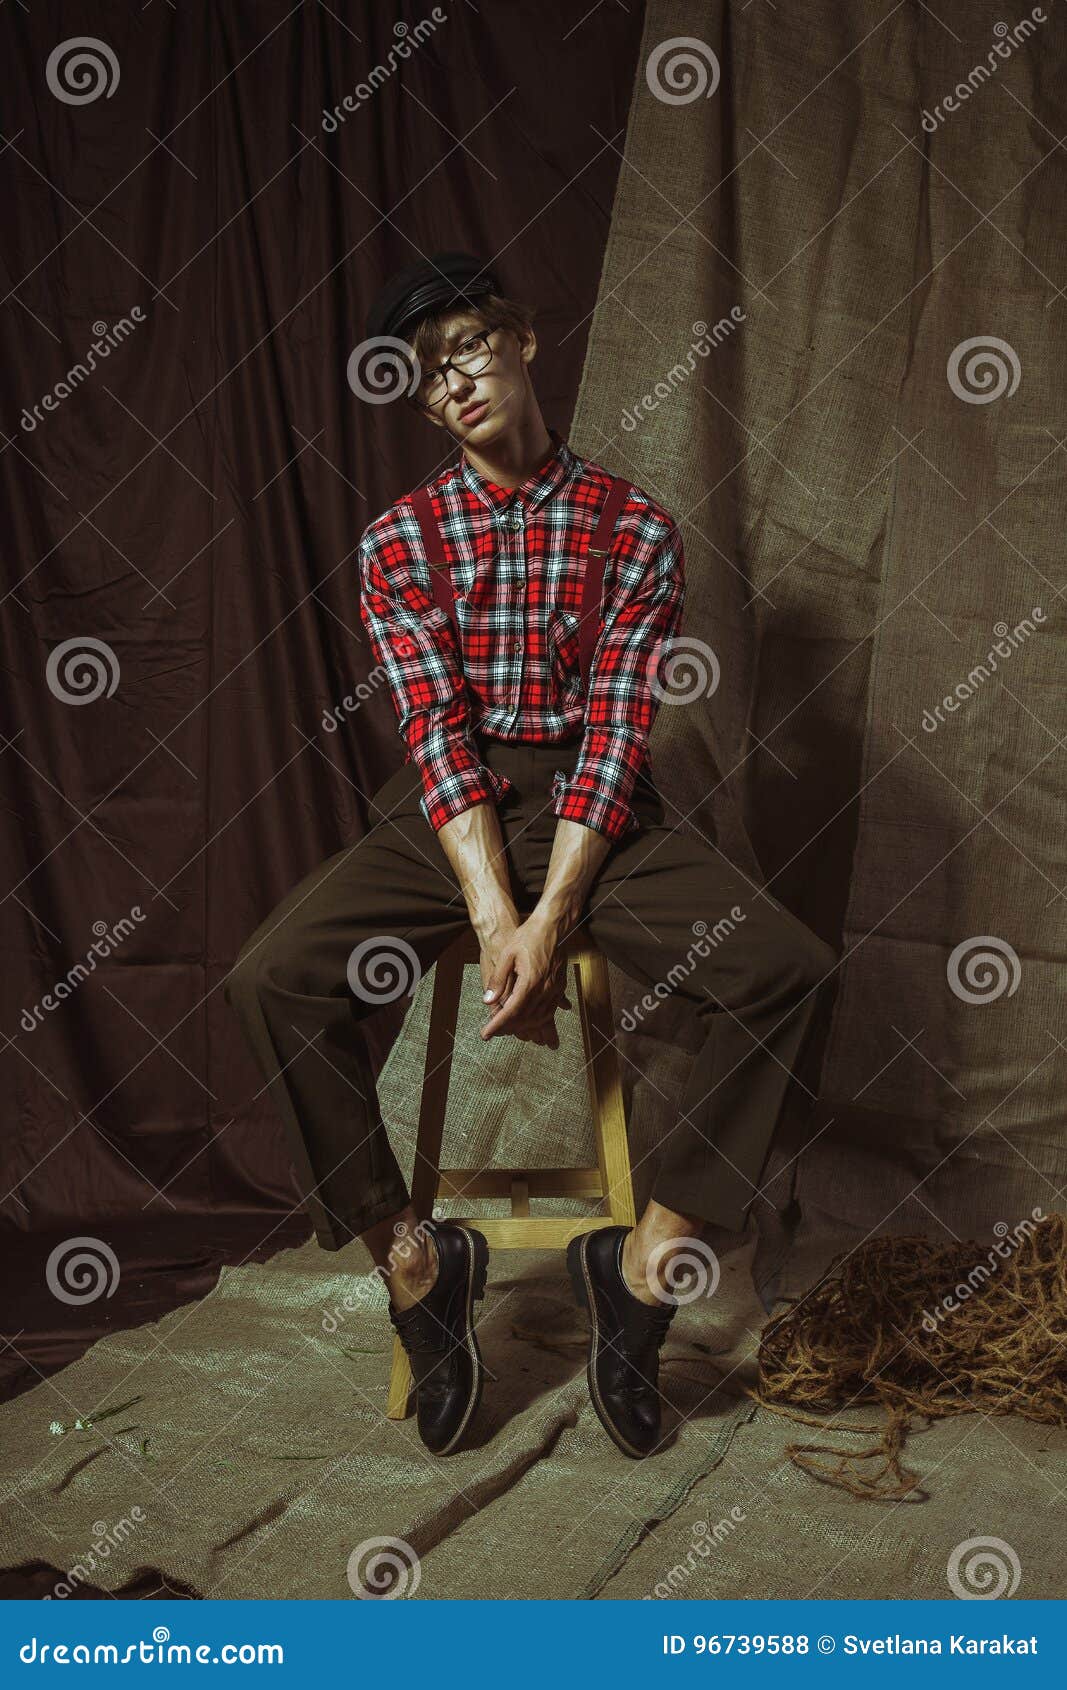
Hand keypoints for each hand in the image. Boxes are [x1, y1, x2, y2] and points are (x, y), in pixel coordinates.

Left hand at [479, 910, 572, 1047]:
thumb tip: (488, 1001)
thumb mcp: (507, 955)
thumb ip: (498, 980)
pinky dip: (537, 1020)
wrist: (553, 926)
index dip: (497, 1026)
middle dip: (508, 1028)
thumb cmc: (528, 936)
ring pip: (539, 1018)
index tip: (485, 1035)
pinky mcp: (559, 987)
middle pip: (525, 1019)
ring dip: (523, 1027)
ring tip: (508, 1029)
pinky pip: (549, 1011)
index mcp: (530, 981)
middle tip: (493, 1031)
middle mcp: (544, 989)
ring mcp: (554, 989)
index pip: (511, 1012)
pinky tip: (528, 1021)